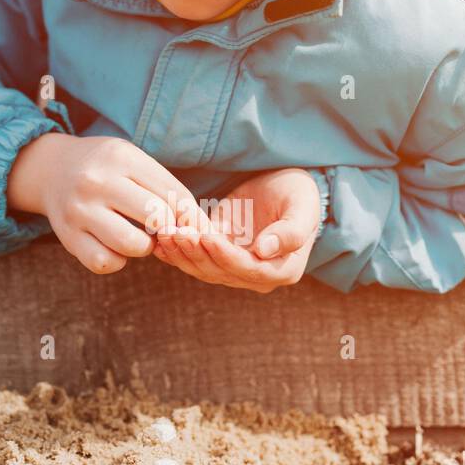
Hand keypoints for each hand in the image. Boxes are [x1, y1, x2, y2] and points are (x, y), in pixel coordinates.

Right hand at [6, 132, 211, 274]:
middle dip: (167, 230)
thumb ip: (165, 188)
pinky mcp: (67, 237)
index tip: (193, 227)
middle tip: (160, 228)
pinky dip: (117, 260)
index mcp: (121, 158)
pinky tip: (115, 246)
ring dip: (144, 248)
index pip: (173, 194)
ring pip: (132, 245)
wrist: (51, 169)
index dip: (191, 217)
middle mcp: (97, 181)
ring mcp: (79, 210)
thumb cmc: (106, 168)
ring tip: (138, 236)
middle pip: (157, 218)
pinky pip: (106, 263)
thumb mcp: (133, 161)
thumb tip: (202, 229)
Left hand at [153, 167, 321, 292]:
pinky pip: (195, 260)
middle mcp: (258, 277)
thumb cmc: (299, 194)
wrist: (285, 186)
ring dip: (181, 253)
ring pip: (203, 269)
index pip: (248, 268)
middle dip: (195, 252)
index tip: (206, 237)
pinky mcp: (218, 257)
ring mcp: (236, 270)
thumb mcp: (304, 207)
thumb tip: (264, 251)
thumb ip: (291, 232)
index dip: (225, 254)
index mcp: (282, 270)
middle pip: (220, 271)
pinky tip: (160, 241)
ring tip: (165, 233)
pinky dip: (176, 253)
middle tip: (175, 232)